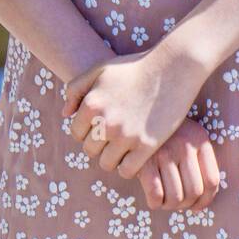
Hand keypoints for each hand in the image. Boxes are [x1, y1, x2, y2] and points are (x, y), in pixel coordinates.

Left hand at [62, 41, 208, 179]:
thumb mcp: (101, 70)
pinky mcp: (146, 145)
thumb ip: (76, 89)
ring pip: (107, 164)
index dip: (88, 130)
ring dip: (113, 157)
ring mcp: (126, 136)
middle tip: (115, 134)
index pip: (77, 133)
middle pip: (90, 150)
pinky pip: (127, 171)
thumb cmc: (135, 67)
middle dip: (100, 144)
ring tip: (125, 145)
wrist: (173, 67)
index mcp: (91, 105)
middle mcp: (105, 122)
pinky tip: (136, 153)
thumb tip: (65, 114)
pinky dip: (129, 166)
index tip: (102, 124)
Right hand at [136, 118, 220, 211]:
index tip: (196, 205)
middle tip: (176, 202)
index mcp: (200, 139)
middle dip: (185, 204)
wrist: (136, 116)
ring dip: (169, 206)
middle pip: (194, 192)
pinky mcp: (144, 161)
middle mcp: (185, 145)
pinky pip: (156, 195)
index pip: (212, 180)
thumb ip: (198, 164)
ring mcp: (165, 152)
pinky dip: (155, 203)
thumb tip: (199, 206)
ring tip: (164, 199)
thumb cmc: (165, 135)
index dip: (206, 200)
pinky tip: (152, 197)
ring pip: (175, 197)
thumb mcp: (188, 139)